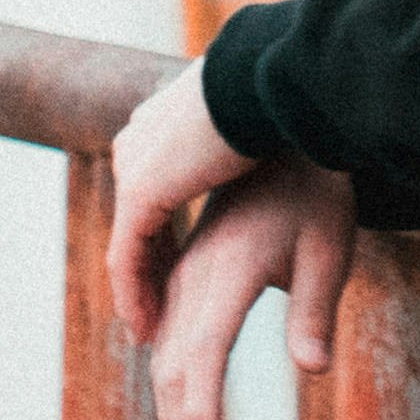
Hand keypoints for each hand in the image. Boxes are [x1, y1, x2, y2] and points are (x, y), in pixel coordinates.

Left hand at [102, 58, 252, 338]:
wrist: (278, 83)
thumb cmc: (292, 111)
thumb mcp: (264, 135)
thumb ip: (249, 152)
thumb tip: (274, 154)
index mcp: (165, 125)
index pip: (153, 194)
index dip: (164, 240)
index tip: (176, 277)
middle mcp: (140, 144)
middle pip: (137, 224)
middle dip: (146, 273)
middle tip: (156, 320)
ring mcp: (135, 166)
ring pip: (127, 246)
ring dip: (135, 294)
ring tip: (151, 335)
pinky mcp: (141, 190)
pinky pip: (127, 258)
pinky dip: (134, 295)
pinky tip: (148, 328)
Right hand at [143, 165, 354, 419]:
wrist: (279, 128)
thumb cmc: (316, 192)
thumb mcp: (330, 247)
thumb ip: (316, 310)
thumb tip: (314, 369)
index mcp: (226, 271)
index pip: (202, 352)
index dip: (198, 406)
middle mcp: (194, 278)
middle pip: (173, 369)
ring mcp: (185, 277)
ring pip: (164, 359)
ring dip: (178, 419)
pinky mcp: (187, 277)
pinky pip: (169, 340)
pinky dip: (176, 388)